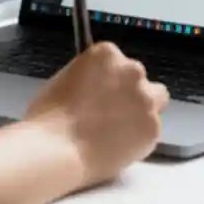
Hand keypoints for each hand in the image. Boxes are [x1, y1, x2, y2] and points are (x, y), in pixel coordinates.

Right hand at [24, 42, 168, 186]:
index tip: (101, 94)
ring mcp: (146, 99)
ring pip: (156, 101)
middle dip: (128, 94)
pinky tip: (118, 147)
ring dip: (141, 111)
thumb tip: (98, 88)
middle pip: (138, 79)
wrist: (54, 150)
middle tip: (110, 114)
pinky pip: (152, 130)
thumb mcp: (65, 80)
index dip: (109, 80)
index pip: (118, 61)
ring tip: (118, 132)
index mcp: (107, 54)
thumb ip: (90, 77)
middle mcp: (132, 70)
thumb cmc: (47, 118)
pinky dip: (140, 138)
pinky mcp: (153, 127)